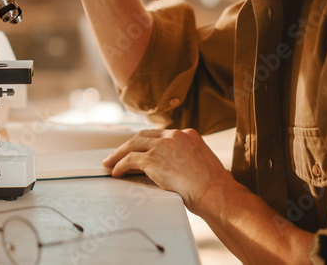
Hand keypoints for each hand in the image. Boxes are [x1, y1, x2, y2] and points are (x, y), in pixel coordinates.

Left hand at [103, 128, 232, 211]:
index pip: (161, 135)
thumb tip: (173, 169)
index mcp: (188, 134)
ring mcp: (163, 145)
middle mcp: (175, 135)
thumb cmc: (213, 187)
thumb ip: (186, 159)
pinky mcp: (153, 158)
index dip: (147, 142)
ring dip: (119, 154)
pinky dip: (120, 165)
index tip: (139, 149)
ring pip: (133, 145)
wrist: (215, 192)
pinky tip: (116, 172)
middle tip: (118, 154)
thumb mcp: (201, 164)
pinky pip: (130, 160)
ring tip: (110, 162)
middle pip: (144, 136)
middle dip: (129, 145)